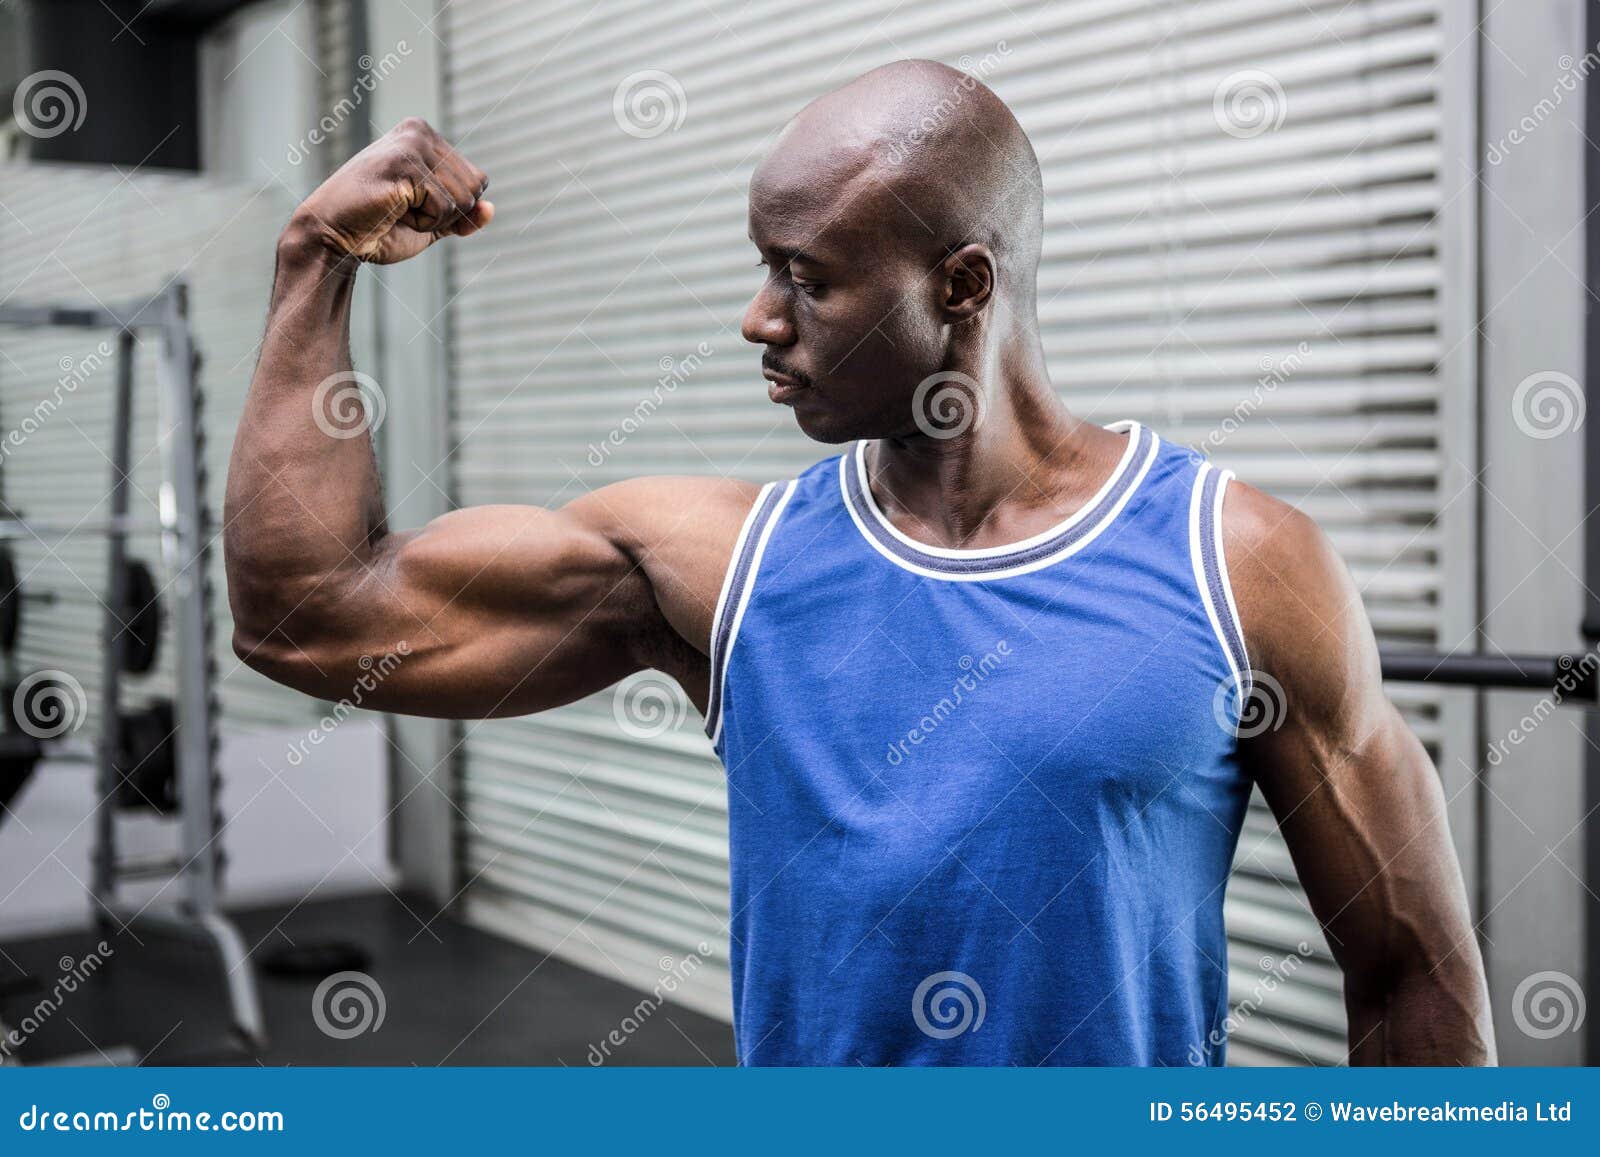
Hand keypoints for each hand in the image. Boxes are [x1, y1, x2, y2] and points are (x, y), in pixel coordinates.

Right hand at [285, 117, 492, 264]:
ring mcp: (412, 144)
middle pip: (475, 188)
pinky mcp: (405, 163)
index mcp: (426, 136)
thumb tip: (491, 208)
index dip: (453, 210)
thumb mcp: (432, 224)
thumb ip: (464, 216)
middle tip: (403, 210)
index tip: (413, 206)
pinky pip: (444, 207)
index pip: (477, 181)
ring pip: (463, 199)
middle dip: (446, 215)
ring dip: (433, 219)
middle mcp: (420, 131)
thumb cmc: (379, 228)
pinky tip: (392, 210)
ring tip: (396, 209)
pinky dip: (423, 222)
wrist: (335, 238)